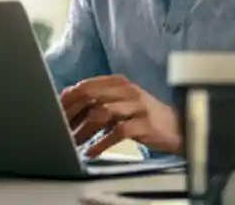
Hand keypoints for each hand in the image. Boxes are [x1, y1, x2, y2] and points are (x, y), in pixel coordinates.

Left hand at [60, 75, 181, 157]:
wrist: (180, 127)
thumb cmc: (143, 116)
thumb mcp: (121, 103)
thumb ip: (98, 100)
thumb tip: (66, 100)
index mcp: (118, 82)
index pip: (86, 86)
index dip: (68, 99)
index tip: (54, 111)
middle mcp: (127, 91)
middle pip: (90, 96)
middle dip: (71, 113)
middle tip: (60, 127)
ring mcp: (137, 107)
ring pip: (101, 114)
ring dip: (83, 130)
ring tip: (73, 142)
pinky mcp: (145, 125)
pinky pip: (118, 133)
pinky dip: (101, 143)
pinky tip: (91, 152)